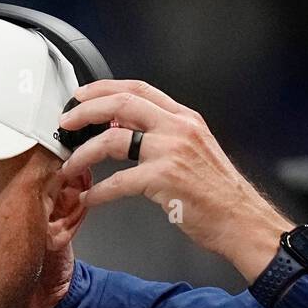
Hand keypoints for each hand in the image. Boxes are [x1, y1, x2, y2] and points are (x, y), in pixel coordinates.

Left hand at [58, 80, 291, 281]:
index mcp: (185, 119)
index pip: (139, 89)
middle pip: (121, 104)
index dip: (104, 88)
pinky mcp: (163, 179)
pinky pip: (118, 182)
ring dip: (83, 153)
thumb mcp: (196, 151)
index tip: (83, 96)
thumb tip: (126, 130)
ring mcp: (170, 152)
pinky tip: (90, 198)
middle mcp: (177, 128)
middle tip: (65, 122)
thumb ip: (165, 136)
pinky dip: (98, 192)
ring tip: (70, 165)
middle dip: (85, 110)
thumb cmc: (219, 194)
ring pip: (112, 140)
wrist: (241, 219)